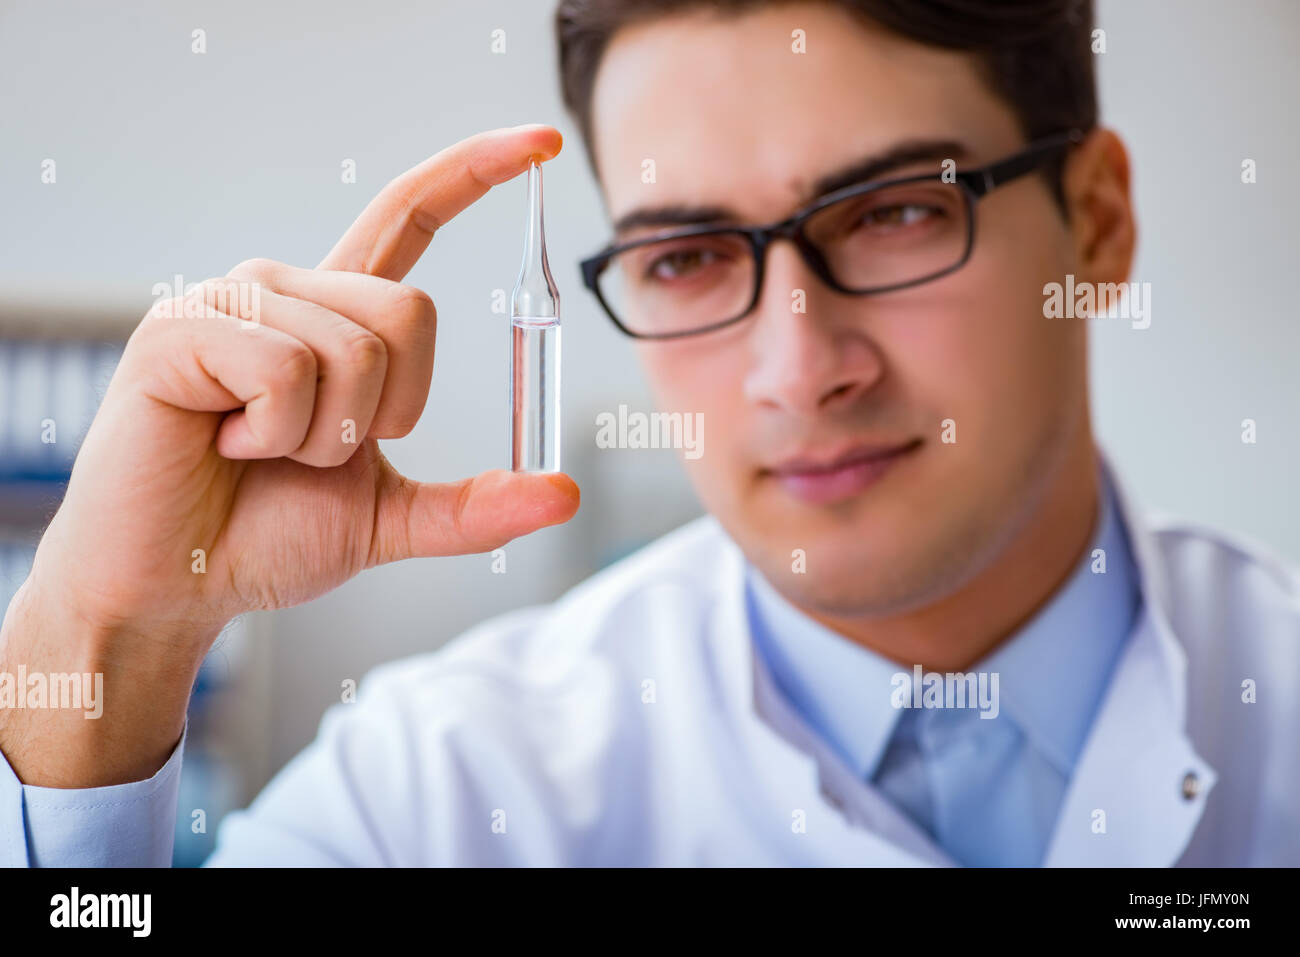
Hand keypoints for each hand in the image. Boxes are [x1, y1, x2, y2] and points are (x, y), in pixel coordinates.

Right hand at [0, 125, 577, 785]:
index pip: (411, 217)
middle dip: (386, 412)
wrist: (180, 582)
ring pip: (353, 350)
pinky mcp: (182, 330)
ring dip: (323, 436)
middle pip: (411, 312)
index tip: (538, 139)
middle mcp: (288, 291)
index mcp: (338, 318)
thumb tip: (563, 495)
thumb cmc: (267, 535)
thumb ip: (474, 505)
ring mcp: (232, 303)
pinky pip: (286, 369)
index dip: (474, 174)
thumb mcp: (390, 518)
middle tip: (316, 452)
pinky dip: (273, 433)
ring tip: (257, 450)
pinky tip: (223, 443)